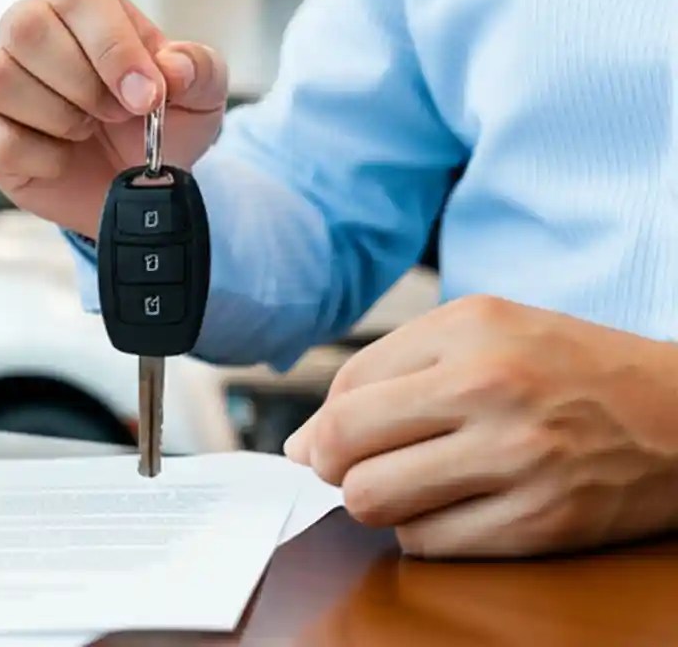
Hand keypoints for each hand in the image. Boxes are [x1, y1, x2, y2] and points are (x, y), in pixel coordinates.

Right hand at [0, 0, 229, 237]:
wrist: (138, 188)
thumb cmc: (161, 126)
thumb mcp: (200, 97)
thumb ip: (199, 70)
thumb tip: (173, 67)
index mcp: (82, 4)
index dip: (112, 43)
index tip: (147, 95)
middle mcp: (31, 31)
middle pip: (26, 26)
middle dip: (84, 83)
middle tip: (119, 114)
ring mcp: (1, 81)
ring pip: (0, 78)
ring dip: (62, 117)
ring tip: (88, 130)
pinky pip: (0, 140)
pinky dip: (45, 158)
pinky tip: (65, 158)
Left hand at [284, 295, 677, 557]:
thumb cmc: (570, 370)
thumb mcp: (487, 331)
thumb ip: (389, 371)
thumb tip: (302, 443)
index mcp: (469, 327)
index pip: (343, 388)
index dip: (326, 423)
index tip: (337, 440)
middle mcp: (489, 386)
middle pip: (341, 446)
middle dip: (333, 465)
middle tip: (359, 466)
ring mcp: (517, 457)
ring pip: (372, 500)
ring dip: (377, 501)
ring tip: (413, 485)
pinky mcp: (538, 522)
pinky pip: (426, 544)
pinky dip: (425, 533)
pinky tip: (458, 507)